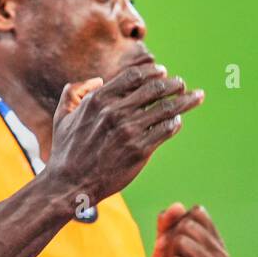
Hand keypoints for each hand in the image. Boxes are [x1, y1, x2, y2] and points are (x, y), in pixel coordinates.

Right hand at [47, 57, 204, 205]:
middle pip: (155, 89)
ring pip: (166, 108)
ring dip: (185, 100)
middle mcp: (115, 112)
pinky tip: (178, 122)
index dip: (152, 72)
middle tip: (182, 84)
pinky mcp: (139, 150)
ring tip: (196, 97)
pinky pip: (165, 131)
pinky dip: (175, 124)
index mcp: (98, 100)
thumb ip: (74, 92)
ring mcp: (129, 131)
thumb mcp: (62, 116)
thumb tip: (98, 80)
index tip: (163, 72)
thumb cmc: (66, 151)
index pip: (134, 76)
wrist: (69, 184)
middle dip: (173, 84)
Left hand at [145, 203, 229, 256]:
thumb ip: (168, 225)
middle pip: (187, 226)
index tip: (174, 252)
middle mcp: (223, 256)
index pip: (196, 212)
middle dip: (169, 246)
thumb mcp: (163, 248)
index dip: (175, 229)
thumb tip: (178, 205)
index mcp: (216, 244)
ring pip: (180, 242)